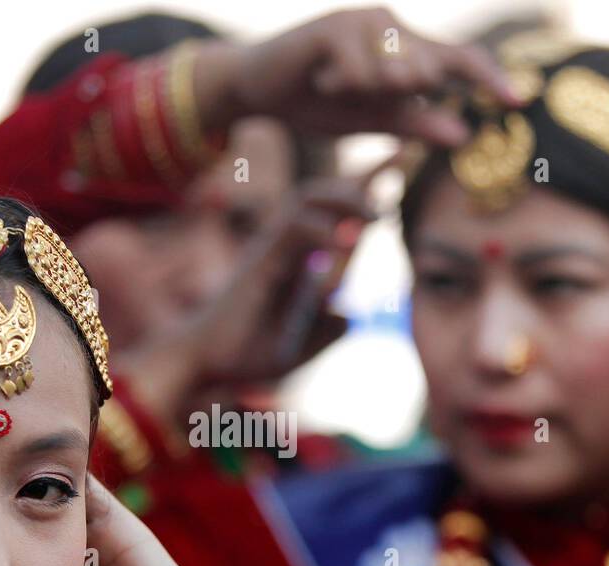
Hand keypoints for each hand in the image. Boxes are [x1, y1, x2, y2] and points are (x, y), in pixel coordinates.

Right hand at [119, 157, 400, 425]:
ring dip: (346, 198)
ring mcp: (271, 249)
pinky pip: (292, 229)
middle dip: (363, 178)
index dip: (366, 188)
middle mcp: (284, 246)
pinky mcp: (259, 260)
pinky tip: (346, 240)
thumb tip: (349, 314)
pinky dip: (321, 228)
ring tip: (379, 213)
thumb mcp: (303, 346)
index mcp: (298, 260)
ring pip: (308, 200)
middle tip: (401, 164)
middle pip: (323, 195)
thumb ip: (329, 329)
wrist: (206, 362)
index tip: (400, 160)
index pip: (336, 216)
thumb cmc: (247, 353)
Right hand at [195, 7, 522, 146]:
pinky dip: (341, 86)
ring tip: (333, 85)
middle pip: (429, 69)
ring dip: (366, 92)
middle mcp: (392, 28)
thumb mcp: (373, 121)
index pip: (459, 61)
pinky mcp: (336, 25)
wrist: (260, 89)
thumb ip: (417, 123)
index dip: (488, 78)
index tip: (517, 100)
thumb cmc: (318, 102)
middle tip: (358, 94)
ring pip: (397, 71)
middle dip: (402, 95)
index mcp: (405, 51)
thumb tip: (465, 133)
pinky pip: (361, 71)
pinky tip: (319, 79)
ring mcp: (365, 21)